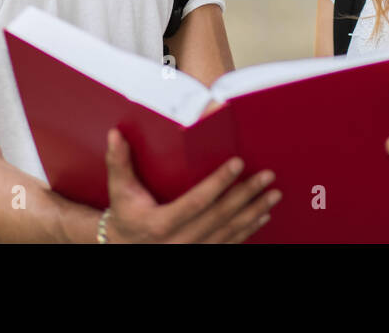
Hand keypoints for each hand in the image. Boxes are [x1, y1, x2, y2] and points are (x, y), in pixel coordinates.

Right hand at [101, 128, 279, 242]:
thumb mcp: (119, 190)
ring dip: (253, 213)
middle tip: (267, 176)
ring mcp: (191, 251)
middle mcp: (177, 242)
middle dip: (246, 196)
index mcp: (158, 224)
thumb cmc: (125, 214)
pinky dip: (248, 231)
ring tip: (273, 195)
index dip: (218, 183)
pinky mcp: (200, 255)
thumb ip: (119, 162)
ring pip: (228, 233)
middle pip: (219, 217)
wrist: (122, 247)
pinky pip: (228, 245)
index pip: (195, 202)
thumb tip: (115, 134)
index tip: (238, 163)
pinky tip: (262, 216)